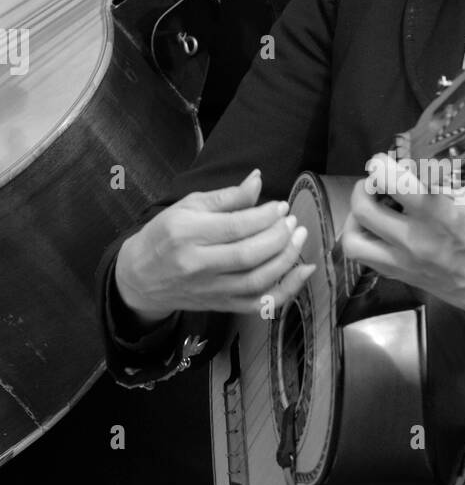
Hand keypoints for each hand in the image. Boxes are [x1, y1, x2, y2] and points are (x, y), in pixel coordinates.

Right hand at [114, 169, 314, 324]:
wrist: (140, 277)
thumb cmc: (165, 235)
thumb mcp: (188, 206)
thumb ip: (227, 197)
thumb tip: (258, 179)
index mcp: (187, 234)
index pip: (235, 227)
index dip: (265, 216)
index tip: (280, 206)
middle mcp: (198, 265)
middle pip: (249, 255)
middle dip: (279, 236)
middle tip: (292, 222)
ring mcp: (211, 289)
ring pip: (257, 280)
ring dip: (286, 259)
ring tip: (298, 238)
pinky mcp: (221, 305)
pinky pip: (259, 304)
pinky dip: (286, 290)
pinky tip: (303, 271)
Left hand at [341, 154, 464, 326]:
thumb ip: (446, 172)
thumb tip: (421, 153)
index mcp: (434, 210)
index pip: (388, 177)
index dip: (381, 162)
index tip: (387, 160)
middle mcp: (413, 237)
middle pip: (362, 205)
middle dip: (365, 186)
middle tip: (377, 182)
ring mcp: (404, 261)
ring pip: (353, 239)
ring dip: (356, 218)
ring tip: (370, 209)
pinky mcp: (402, 277)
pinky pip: (365, 260)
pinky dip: (365, 240)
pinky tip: (380, 231)